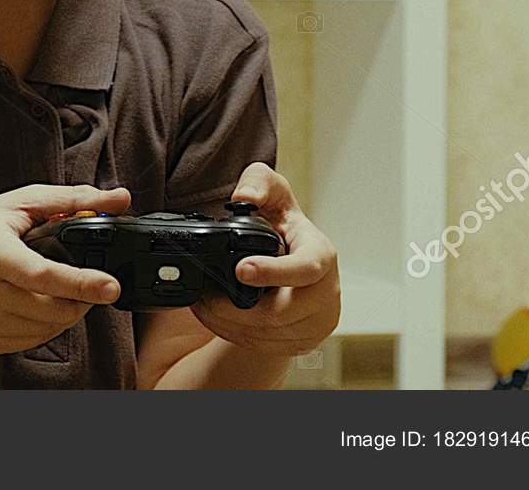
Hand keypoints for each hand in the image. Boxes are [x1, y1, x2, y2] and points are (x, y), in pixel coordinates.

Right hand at [0, 183, 130, 357]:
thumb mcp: (14, 205)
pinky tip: (37, 305)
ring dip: (66, 313)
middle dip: (82, 298)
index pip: (42, 274)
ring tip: (61, 290)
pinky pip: (29, 342)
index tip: (112, 286)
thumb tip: (119, 199)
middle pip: (52, 308)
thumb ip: (68, 201)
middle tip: (93, 284)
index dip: (81, 282)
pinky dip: (45, 327)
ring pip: (46, 329)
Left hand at [190, 162, 339, 356]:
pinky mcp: (300, 343)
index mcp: (320, 255)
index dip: (274, 271)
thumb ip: (259, 182)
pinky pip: (261, 346)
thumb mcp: (275, 195)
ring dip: (227, 321)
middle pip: (279, 312)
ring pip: (265, 334)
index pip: (306, 268)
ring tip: (204, 302)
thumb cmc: (285, 228)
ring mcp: (315, 322)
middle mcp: (324, 293)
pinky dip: (231, 333)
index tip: (241, 270)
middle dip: (234, 305)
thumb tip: (244, 196)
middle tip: (204, 293)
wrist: (298, 270)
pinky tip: (216, 316)